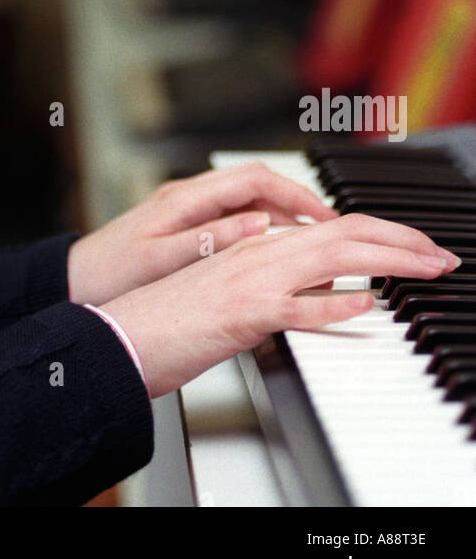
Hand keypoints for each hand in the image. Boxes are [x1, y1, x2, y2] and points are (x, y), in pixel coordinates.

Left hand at [67, 160, 338, 304]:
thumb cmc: (109, 274)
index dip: (295, 193)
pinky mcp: (185, 229)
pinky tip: (275, 253)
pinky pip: (235, 220)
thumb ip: (212, 239)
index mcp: (186, 198)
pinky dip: (262, 232)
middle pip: (258, 186)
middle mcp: (189, 197)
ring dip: (283, 217)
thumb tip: (260, 223)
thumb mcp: (162, 259)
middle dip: (298, 203)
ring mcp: (188, 212)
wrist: (73, 283)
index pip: (254, 179)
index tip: (326, 214)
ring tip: (314, 244)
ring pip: (248, 202)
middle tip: (331, 228)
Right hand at [99, 212, 460, 396]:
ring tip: (425, 268)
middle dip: (401, 239)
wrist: (119, 334)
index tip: (413, 246)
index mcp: (252, 242)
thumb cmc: (165, 317)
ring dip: (389, 258)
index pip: (329, 224)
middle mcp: (255, 251)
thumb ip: (270, 277)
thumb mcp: (227, 289)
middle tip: (438, 255)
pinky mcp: (242, 312)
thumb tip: (319, 281)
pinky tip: (366, 302)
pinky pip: (297, 304)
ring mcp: (250, 279)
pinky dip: (336, 301)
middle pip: (342, 230)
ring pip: (331, 254)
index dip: (379, 230)